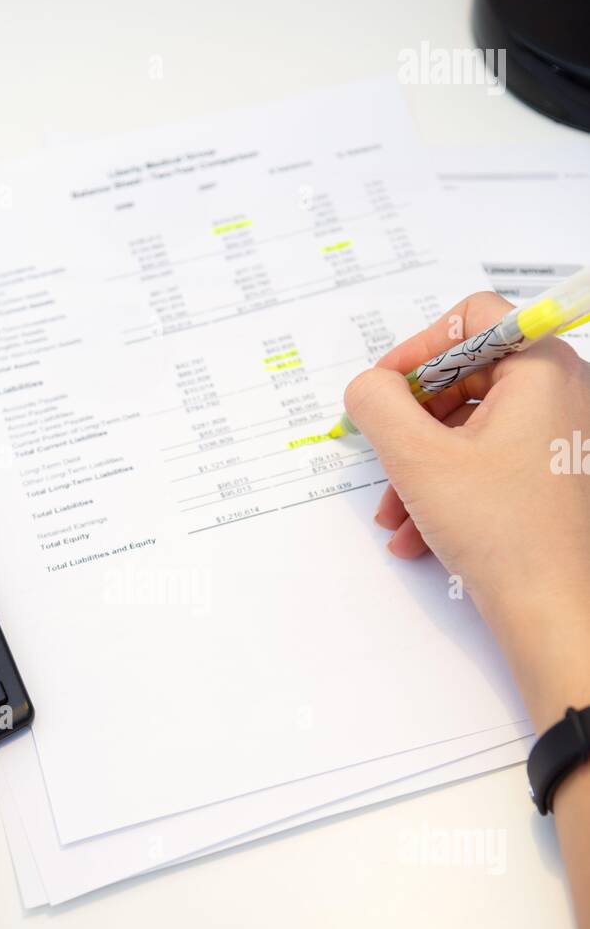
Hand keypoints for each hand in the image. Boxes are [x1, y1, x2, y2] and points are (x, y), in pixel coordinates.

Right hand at [344, 292, 589, 730]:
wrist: (556, 609)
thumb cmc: (506, 534)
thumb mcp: (416, 458)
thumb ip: (378, 405)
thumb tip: (367, 385)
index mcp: (542, 368)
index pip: (473, 319)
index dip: (419, 349)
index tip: (386, 389)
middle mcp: (561, 393)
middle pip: (468, 378)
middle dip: (414, 425)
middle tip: (385, 457)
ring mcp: (560, 437)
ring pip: (471, 430)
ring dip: (420, 467)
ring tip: (395, 514)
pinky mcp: (552, 476)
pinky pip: (488, 464)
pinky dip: (447, 490)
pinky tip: (417, 534)